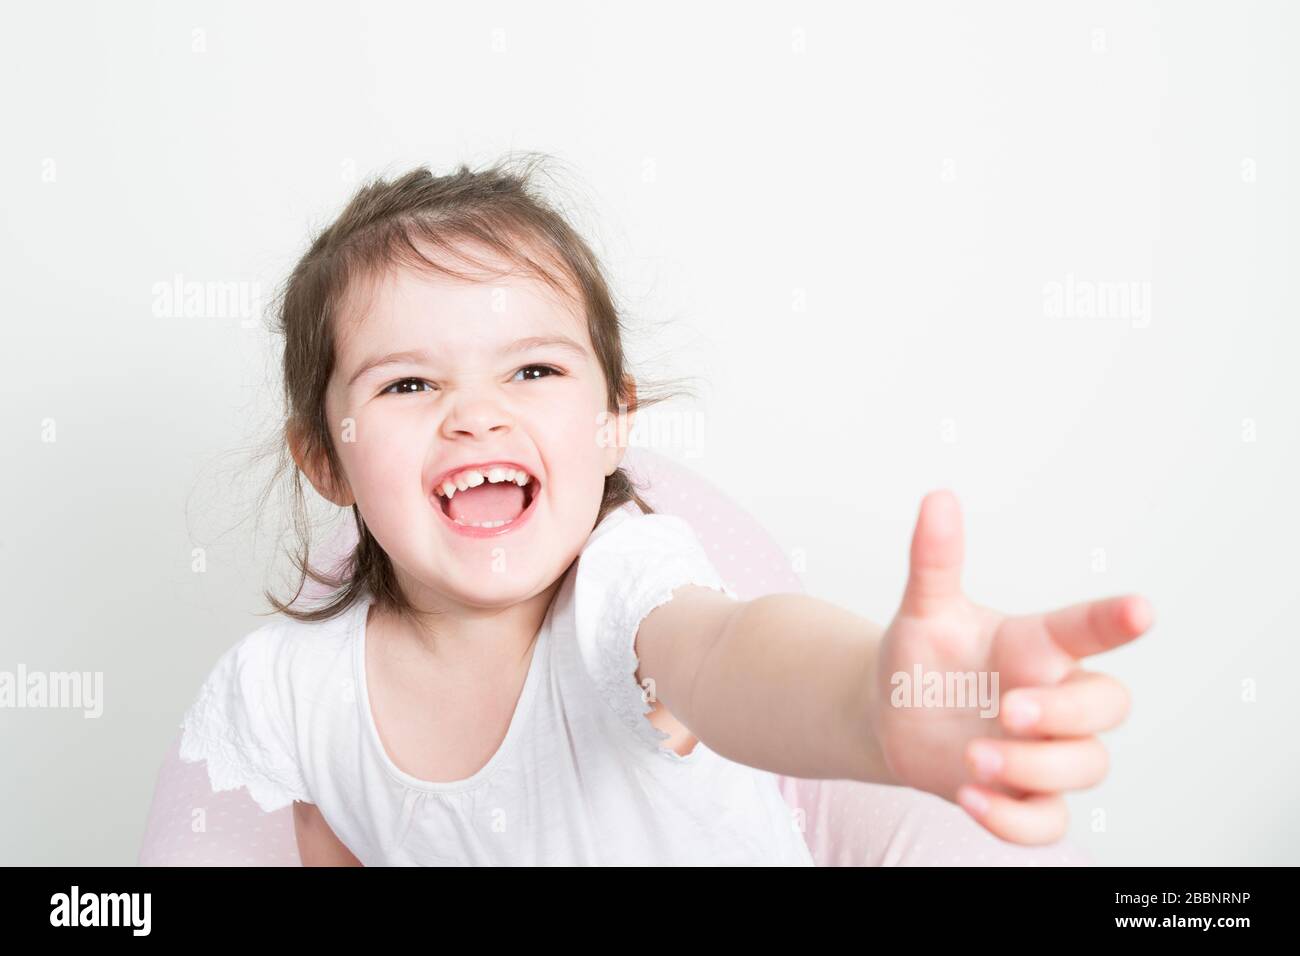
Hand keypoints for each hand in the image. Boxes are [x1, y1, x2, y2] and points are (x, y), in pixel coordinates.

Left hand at [869, 490, 1152, 844]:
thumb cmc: (923, 659)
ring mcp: (1044, 751)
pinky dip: (1015, 820)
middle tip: (1006, 710)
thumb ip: (935, 560)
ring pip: (1085, 766)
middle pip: (1107, 706)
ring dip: (1034, 766)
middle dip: (1064, 712)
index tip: (1140, 608)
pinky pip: (1048, 823)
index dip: (1115, 620)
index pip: (1090, 630)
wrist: (891, 717)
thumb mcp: (923, 610)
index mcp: (1036, 646)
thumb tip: (937, 498)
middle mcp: (1052, 697)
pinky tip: (972, 797)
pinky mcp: (1024, 796)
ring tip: (971, 757)